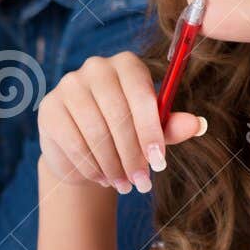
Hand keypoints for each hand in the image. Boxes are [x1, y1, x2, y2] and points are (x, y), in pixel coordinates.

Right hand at [36, 51, 205, 194]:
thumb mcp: (151, 131)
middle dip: (132, 154)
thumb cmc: (124, 133)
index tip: (159, 162)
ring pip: (96, 131)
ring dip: (113, 164)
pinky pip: (74, 142)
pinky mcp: (50, 108)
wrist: (83, 148)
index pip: (140, 93)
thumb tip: (199, 125)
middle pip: (117, 113)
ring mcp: (69, 85)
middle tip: (142, 183)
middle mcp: (96, 67)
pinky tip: (103, 178)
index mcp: (127, 64)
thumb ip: (172, 126)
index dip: (151, 130)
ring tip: (125, 185)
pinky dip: (92, 166)